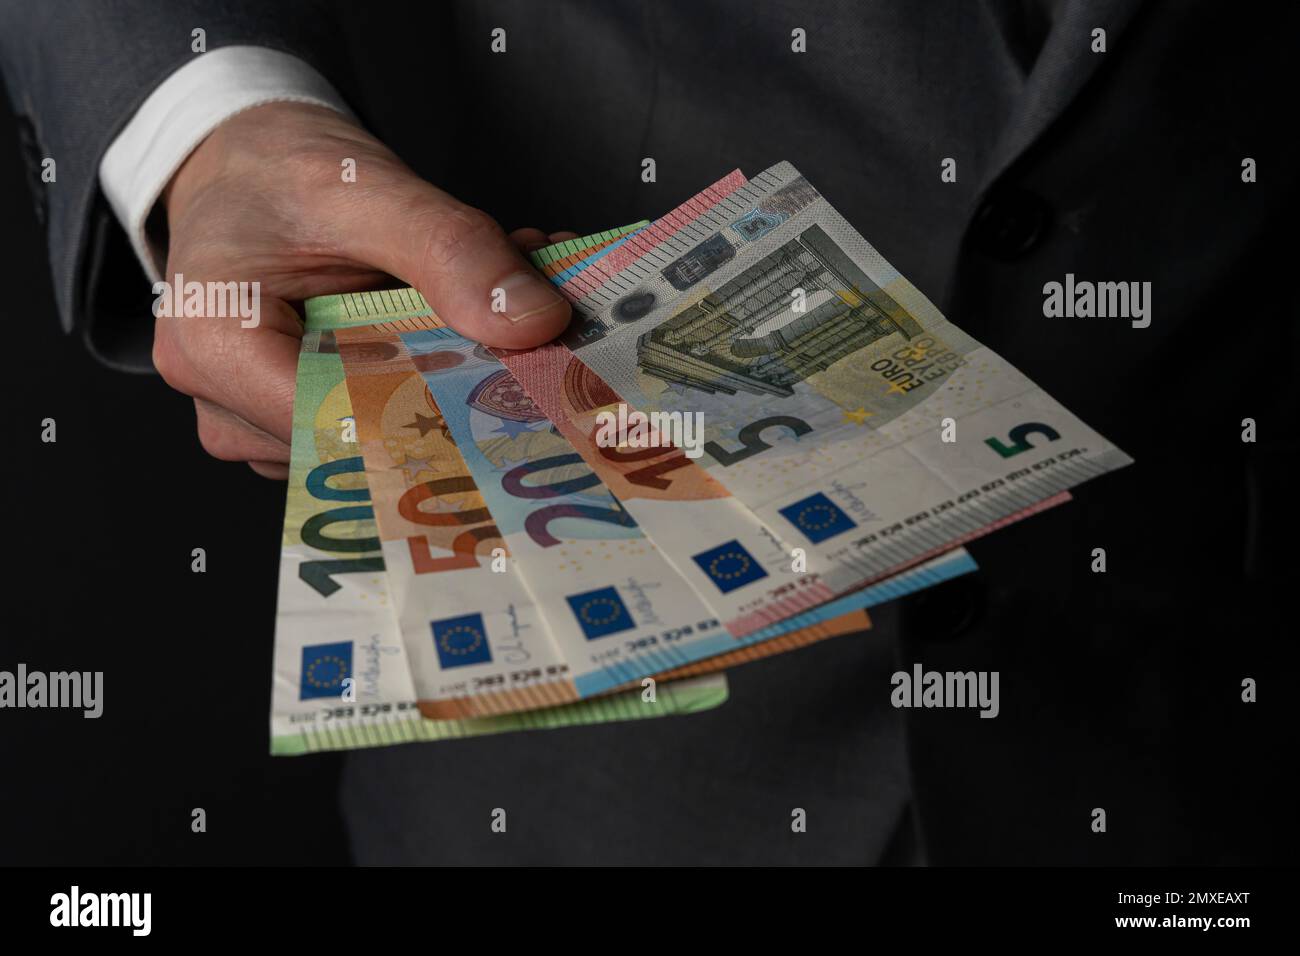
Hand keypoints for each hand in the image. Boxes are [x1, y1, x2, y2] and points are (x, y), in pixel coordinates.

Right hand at [152, 102, 572, 478]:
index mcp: (216, 348)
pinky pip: (376, 420)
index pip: (344, 423)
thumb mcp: (364, 188)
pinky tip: (469, 324)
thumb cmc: (277, 168)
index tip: (530, 373)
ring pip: (383, 432)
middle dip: (462, 385)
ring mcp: (258, 424)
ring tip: (505, 308)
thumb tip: (535, 324)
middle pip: (368, 437)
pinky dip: (432, 376)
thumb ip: (449, 250)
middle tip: (539, 321)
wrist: (243, 161)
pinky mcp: (296, 424)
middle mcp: (226, 405)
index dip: (443, 410)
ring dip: (455, 377)